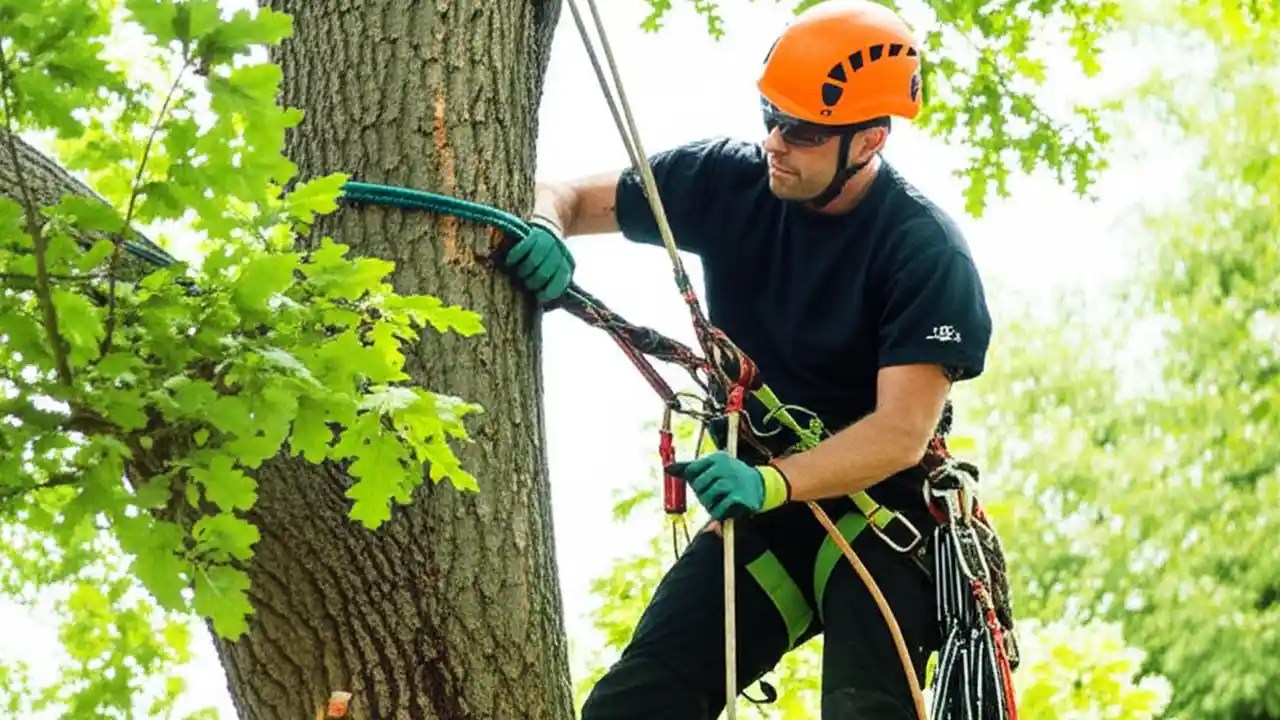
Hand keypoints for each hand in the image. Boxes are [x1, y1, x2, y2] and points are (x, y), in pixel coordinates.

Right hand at [502, 218, 574, 302]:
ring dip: (523, 270)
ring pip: (532, 262)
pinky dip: (515, 256)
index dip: (547, 293)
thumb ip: (551, 281)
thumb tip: (544, 306)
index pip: (558, 283)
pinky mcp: (534, 232)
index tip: (538, 297)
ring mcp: (546, 242)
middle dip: (532, 282)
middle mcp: (557, 253)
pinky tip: (511, 260)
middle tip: (525, 281)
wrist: (552, 217)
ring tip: (519, 271)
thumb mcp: (556, 264)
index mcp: (566, 264)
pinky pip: (523, 248)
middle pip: (543, 274)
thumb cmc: (549, 251)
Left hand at [665, 451, 790, 520]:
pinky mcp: (739, 497)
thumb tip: (667, 468)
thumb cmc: (730, 475)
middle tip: (711, 496)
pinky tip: (723, 510)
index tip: (703, 483)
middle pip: (698, 485)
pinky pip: (720, 508)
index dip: (693, 481)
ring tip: (716, 503)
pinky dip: (718, 512)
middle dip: (701, 494)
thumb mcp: (712, 467)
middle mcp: (724, 467)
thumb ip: (690, 467)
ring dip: (709, 504)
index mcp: (716, 458)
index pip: (691, 471)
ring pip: (707, 496)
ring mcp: (732, 482)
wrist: (760, 485)